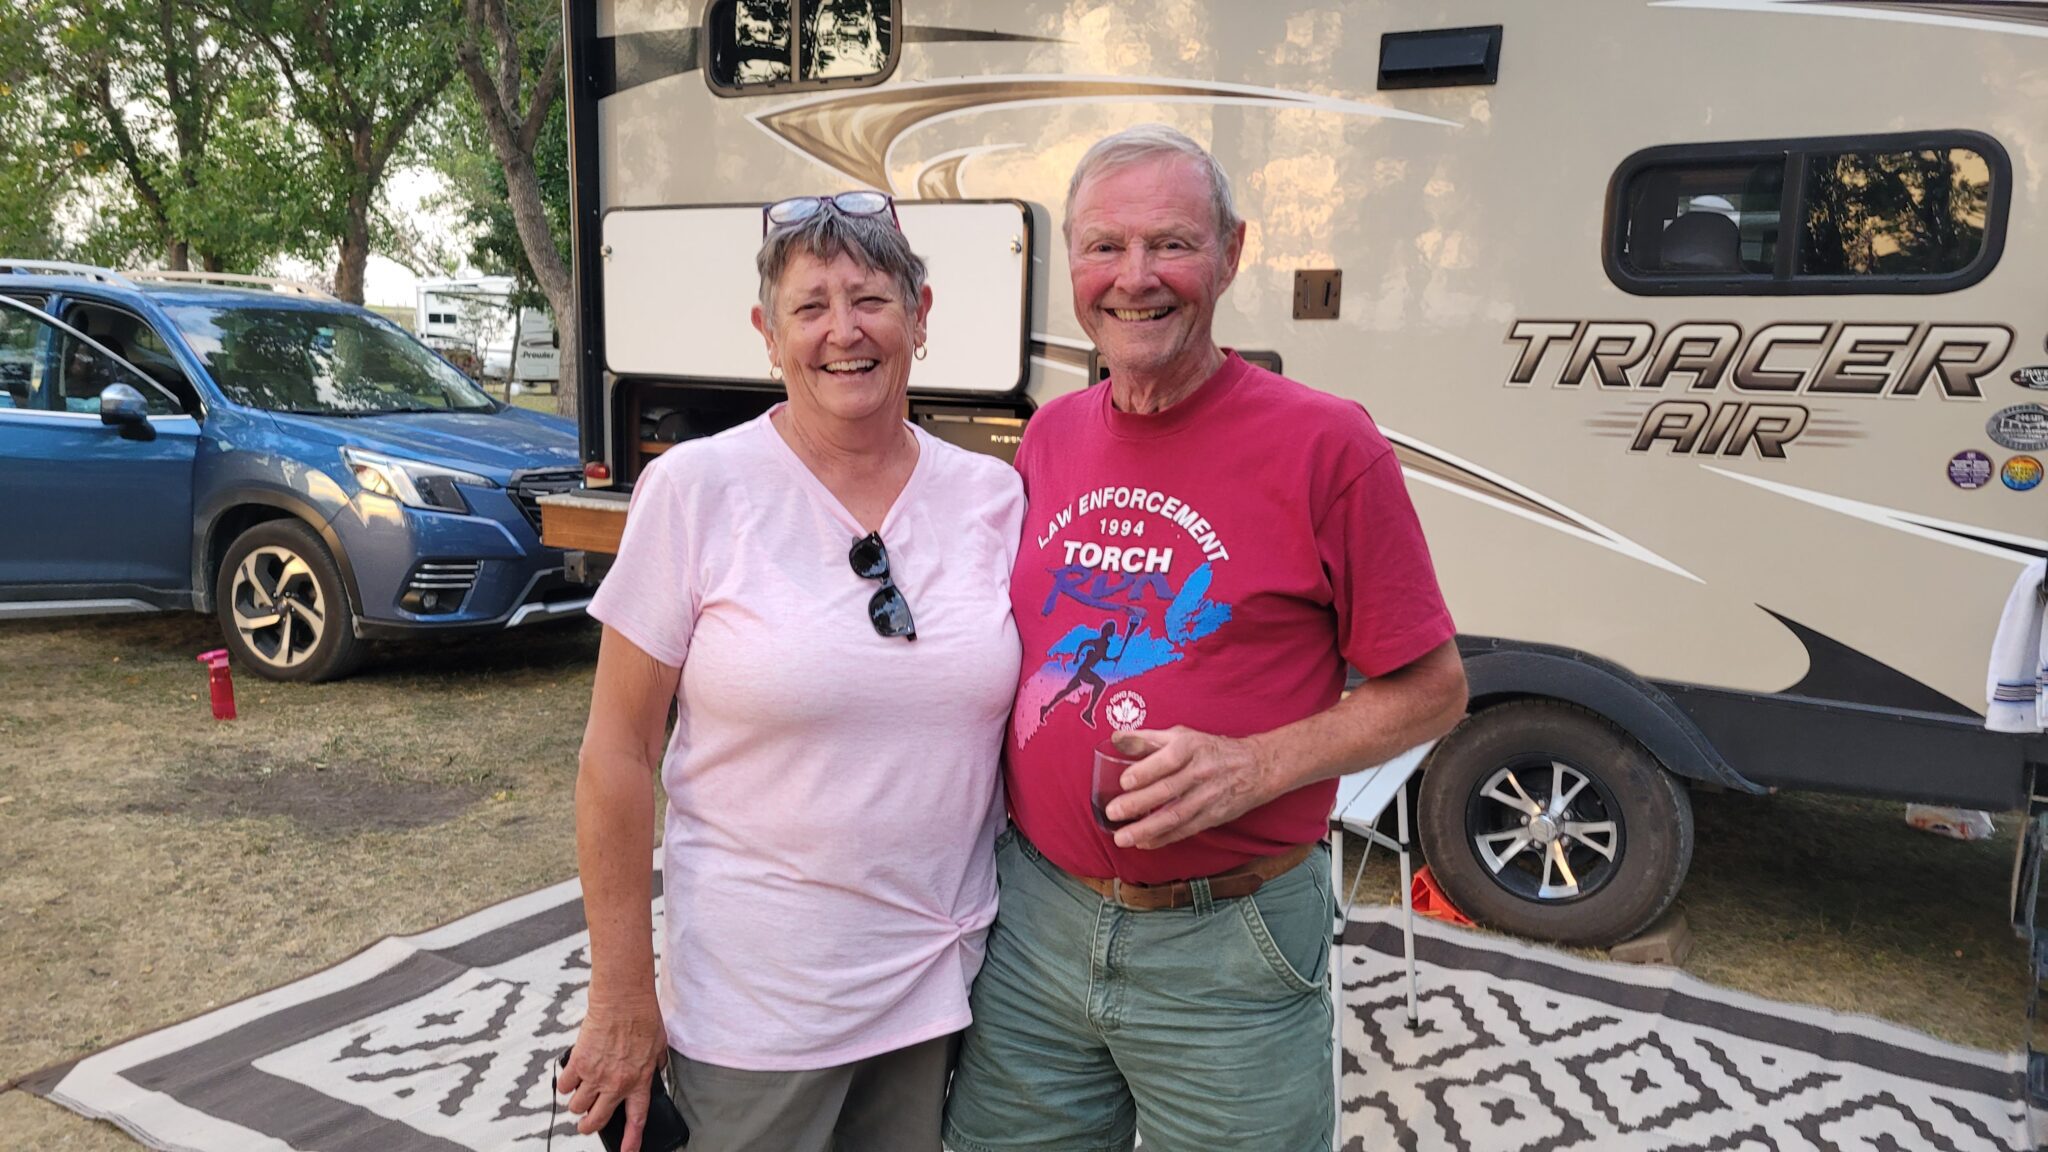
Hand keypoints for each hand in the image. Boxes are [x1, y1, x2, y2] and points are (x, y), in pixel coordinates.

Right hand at [558, 990, 669, 1151]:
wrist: (622, 998)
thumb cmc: (643, 1017)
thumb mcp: (659, 1046)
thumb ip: (656, 1065)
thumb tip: (655, 1072)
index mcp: (640, 1081)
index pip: (637, 1119)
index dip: (632, 1141)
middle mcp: (616, 1084)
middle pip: (596, 1121)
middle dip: (588, 1126)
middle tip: (586, 1122)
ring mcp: (595, 1075)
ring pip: (576, 1107)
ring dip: (577, 1103)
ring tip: (581, 1091)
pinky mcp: (578, 1063)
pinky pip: (563, 1086)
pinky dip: (565, 1083)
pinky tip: (571, 1074)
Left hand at [1105, 726, 1280, 848]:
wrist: (1255, 767)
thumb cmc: (1209, 749)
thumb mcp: (1182, 736)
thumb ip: (1147, 738)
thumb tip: (1115, 738)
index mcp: (1191, 748)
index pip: (1168, 760)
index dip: (1146, 770)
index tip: (1124, 781)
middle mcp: (1200, 772)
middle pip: (1168, 790)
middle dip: (1138, 803)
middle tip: (1113, 812)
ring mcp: (1207, 797)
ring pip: (1175, 815)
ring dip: (1147, 829)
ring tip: (1122, 838)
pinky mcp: (1212, 816)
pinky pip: (1186, 830)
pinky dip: (1164, 838)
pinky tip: (1144, 842)